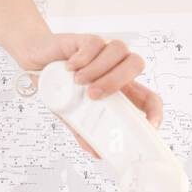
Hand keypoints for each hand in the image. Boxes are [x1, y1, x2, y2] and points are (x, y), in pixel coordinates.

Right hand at [14, 31, 162, 157]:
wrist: (36, 64)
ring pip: (119, 50)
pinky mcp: (87, 40)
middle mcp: (116, 68)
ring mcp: (103, 52)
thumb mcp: (72, 115)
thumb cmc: (60, 87)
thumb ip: (85, 132)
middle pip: (137, 64)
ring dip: (98, 69)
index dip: (155, 110)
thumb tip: (96, 151)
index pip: (149, 96)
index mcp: (121, 90)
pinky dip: (83, 57)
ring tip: (78, 82)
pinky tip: (70, 67)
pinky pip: (95, 43)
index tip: (149, 125)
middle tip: (93, 95)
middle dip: (117, 81)